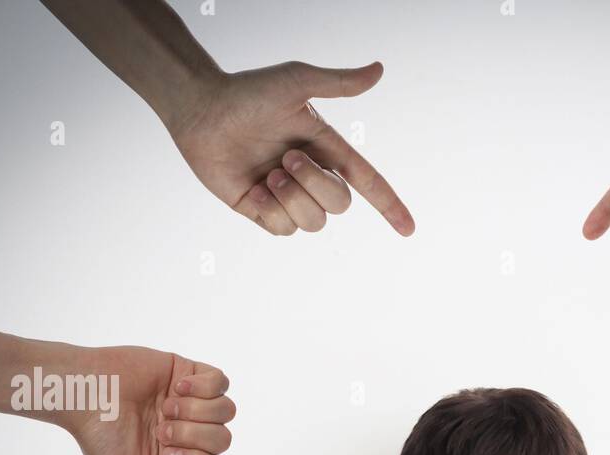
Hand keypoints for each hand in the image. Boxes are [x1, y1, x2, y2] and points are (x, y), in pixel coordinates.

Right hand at [62, 347, 235, 454]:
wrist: (85, 390)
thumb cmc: (99, 440)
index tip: (166, 453)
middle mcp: (189, 434)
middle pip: (224, 441)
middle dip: (193, 434)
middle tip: (160, 427)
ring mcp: (192, 403)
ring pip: (227, 411)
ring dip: (196, 410)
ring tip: (164, 406)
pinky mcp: (190, 373)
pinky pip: (222, 381)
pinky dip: (203, 385)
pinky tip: (176, 386)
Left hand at [170, 60, 413, 237]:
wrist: (201, 111)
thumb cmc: (248, 91)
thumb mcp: (297, 82)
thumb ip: (338, 83)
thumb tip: (378, 70)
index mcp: (326, 148)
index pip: (367, 181)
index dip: (389, 205)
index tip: (409, 230)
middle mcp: (311, 175)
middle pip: (339, 204)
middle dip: (315, 185)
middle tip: (285, 159)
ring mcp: (287, 196)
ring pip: (313, 223)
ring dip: (292, 198)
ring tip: (268, 173)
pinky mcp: (263, 211)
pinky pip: (283, 230)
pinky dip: (270, 210)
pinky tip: (254, 188)